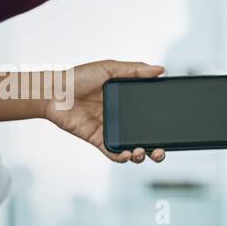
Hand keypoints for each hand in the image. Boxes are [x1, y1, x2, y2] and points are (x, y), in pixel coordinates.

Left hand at [42, 60, 167, 163]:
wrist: (53, 92)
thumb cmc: (78, 77)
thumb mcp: (109, 68)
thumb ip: (135, 70)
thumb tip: (160, 69)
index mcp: (127, 102)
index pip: (151, 115)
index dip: (162, 124)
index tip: (173, 127)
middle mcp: (121, 118)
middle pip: (145, 137)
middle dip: (157, 148)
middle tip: (161, 150)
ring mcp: (110, 130)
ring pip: (133, 148)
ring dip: (142, 155)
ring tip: (143, 152)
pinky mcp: (98, 140)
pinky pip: (114, 153)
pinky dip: (123, 157)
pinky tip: (128, 154)